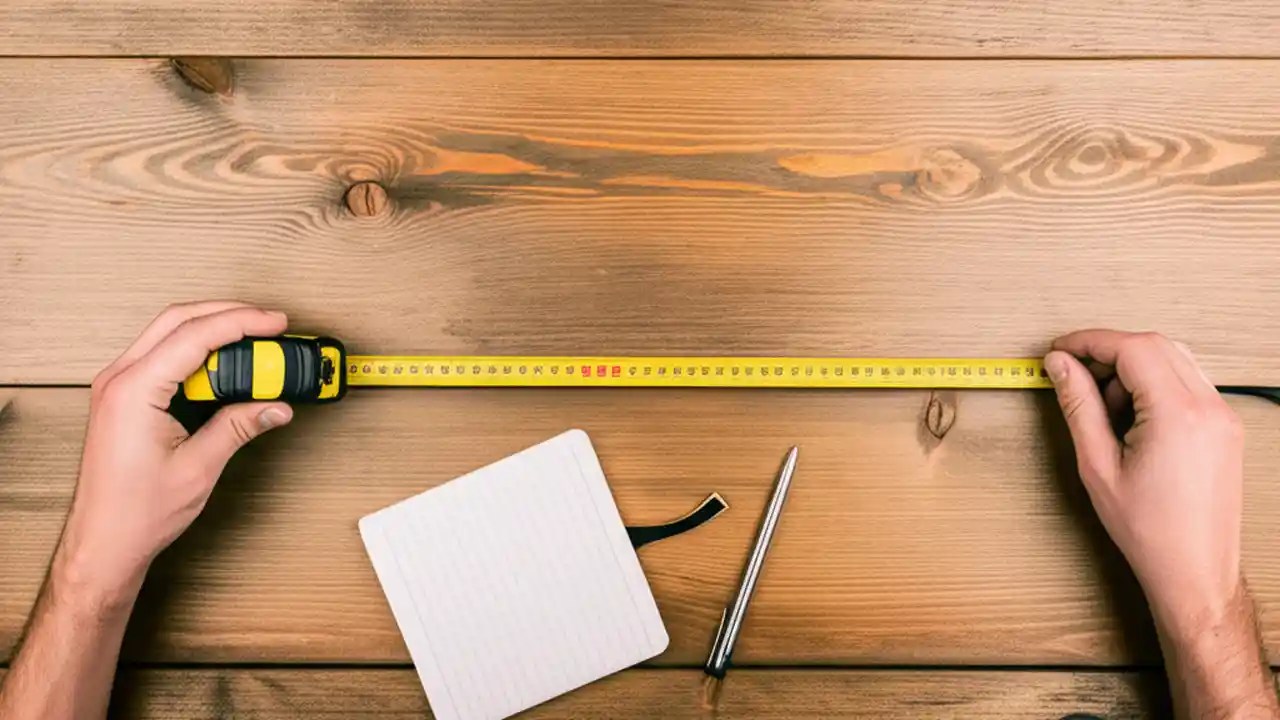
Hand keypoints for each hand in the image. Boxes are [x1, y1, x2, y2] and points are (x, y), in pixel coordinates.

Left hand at [55, 302, 293, 606]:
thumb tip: (275, 405)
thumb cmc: (134, 513)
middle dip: (228, 313)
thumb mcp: (199, 468)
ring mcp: (117, 386)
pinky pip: (162, 355)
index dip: (241, 322)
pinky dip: (197, 350)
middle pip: (178, 319)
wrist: (104, 541)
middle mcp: (119, 380)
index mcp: (133, 391)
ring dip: (212, 329)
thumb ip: (239, 427)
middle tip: (269, 323)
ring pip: (168, 332)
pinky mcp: (123, 397)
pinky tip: (224, 365)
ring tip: (254, 342)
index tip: (274, 323)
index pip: (194, 335)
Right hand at [1043, 330, 1243, 638]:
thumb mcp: (1097, 465)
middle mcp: (1209, 408)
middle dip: (1109, 351)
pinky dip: (1154, 384)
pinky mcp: (1225, 426)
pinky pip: (1187, 382)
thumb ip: (1078, 405)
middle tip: (1073, 373)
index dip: (1090, 341)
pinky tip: (1132, 417)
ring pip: (1173, 358)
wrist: (1194, 569)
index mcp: (1179, 415)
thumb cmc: (1149, 530)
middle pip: (1155, 345)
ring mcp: (1223, 416)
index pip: (1133, 348)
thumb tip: (1060, 366)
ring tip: (1104, 407)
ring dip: (1132, 368)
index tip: (1060, 350)